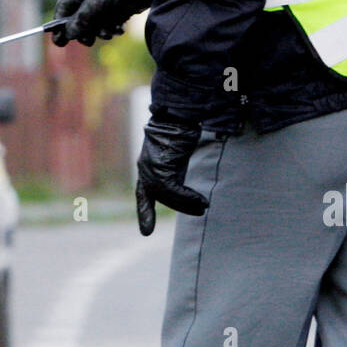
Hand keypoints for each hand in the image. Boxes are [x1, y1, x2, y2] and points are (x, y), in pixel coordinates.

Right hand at [51, 0, 164, 46]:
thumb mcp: (97, 1)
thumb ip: (82, 18)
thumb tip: (68, 34)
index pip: (62, 10)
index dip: (59, 26)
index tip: (60, 41)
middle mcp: (88, 0)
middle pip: (77, 23)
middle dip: (83, 33)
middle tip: (89, 40)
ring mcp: (102, 7)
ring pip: (94, 28)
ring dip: (100, 32)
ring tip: (110, 30)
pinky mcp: (116, 12)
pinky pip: (108, 27)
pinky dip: (112, 30)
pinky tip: (120, 28)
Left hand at [135, 119, 208, 235]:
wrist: (177, 115)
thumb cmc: (179, 131)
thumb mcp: (174, 155)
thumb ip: (174, 170)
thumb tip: (184, 189)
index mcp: (146, 167)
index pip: (142, 195)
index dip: (144, 213)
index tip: (146, 232)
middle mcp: (145, 169)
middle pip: (160, 198)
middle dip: (180, 207)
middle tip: (199, 211)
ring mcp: (150, 168)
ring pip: (167, 196)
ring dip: (187, 204)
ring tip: (204, 207)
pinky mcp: (159, 166)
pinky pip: (173, 190)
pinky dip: (188, 197)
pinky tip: (201, 201)